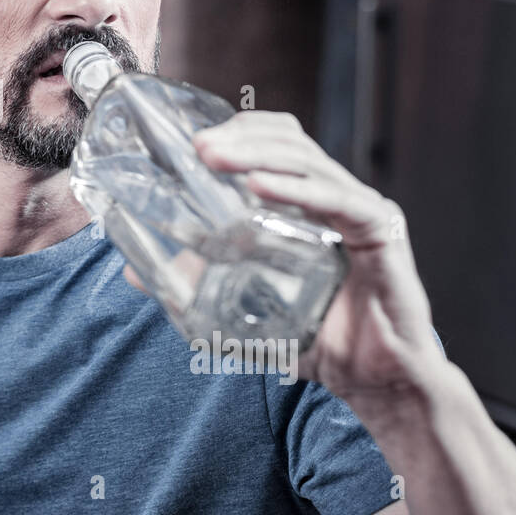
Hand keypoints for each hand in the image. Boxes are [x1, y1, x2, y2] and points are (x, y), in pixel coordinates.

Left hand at [124, 109, 445, 411]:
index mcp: (308, 202)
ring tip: (214, 158)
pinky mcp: (382, 231)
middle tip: (195, 148)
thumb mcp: (240, 308)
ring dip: (257, 155)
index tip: (192, 141)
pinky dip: (297, 189)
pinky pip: (340, 199)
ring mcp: (361, 209)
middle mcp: (336, 197)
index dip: (239, 132)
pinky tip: (260, 188)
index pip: (276, 143)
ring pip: (308, 162)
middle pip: (289, 142)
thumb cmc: (316, 340)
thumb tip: (134, 270)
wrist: (372, 382)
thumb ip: (193, 284)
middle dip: (239, 138)